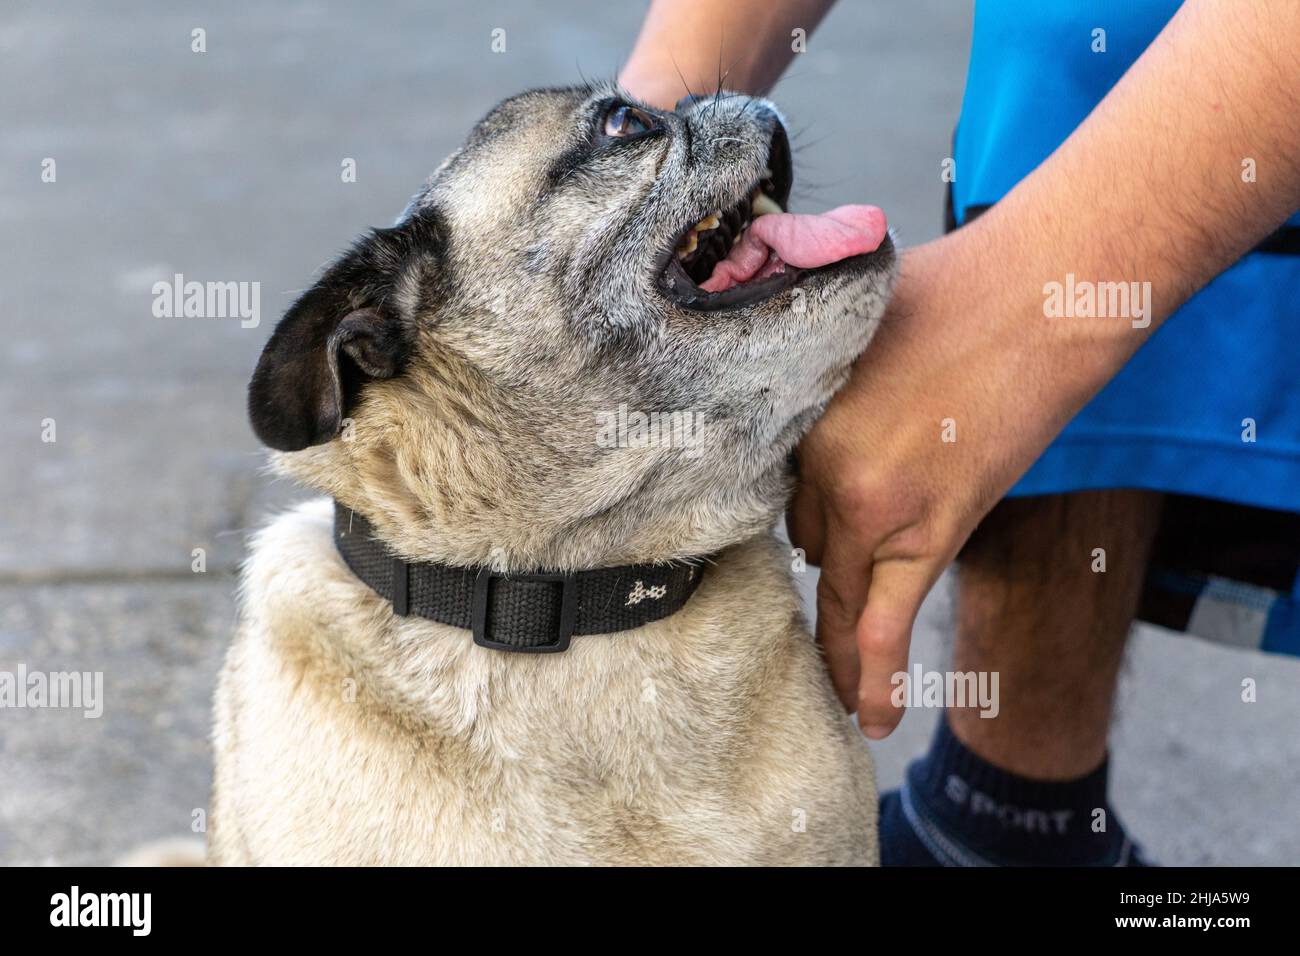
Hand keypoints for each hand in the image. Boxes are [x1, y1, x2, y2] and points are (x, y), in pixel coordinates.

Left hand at [787, 228, 1111, 737]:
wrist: (1043, 296)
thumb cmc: (955, 293)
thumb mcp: (851, 319)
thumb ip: (816, 370)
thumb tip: (796, 386)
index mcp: (795, 409)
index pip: (774, 485)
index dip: (796, 495)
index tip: (800, 515)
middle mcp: (820, 464)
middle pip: (803, 536)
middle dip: (821, 542)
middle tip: (838, 561)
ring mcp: (871, 506)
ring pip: (835, 584)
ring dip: (839, 617)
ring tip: (833, 673)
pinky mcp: (930, 533)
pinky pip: (885, 623)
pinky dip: (872, 673)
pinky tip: (866, 717)